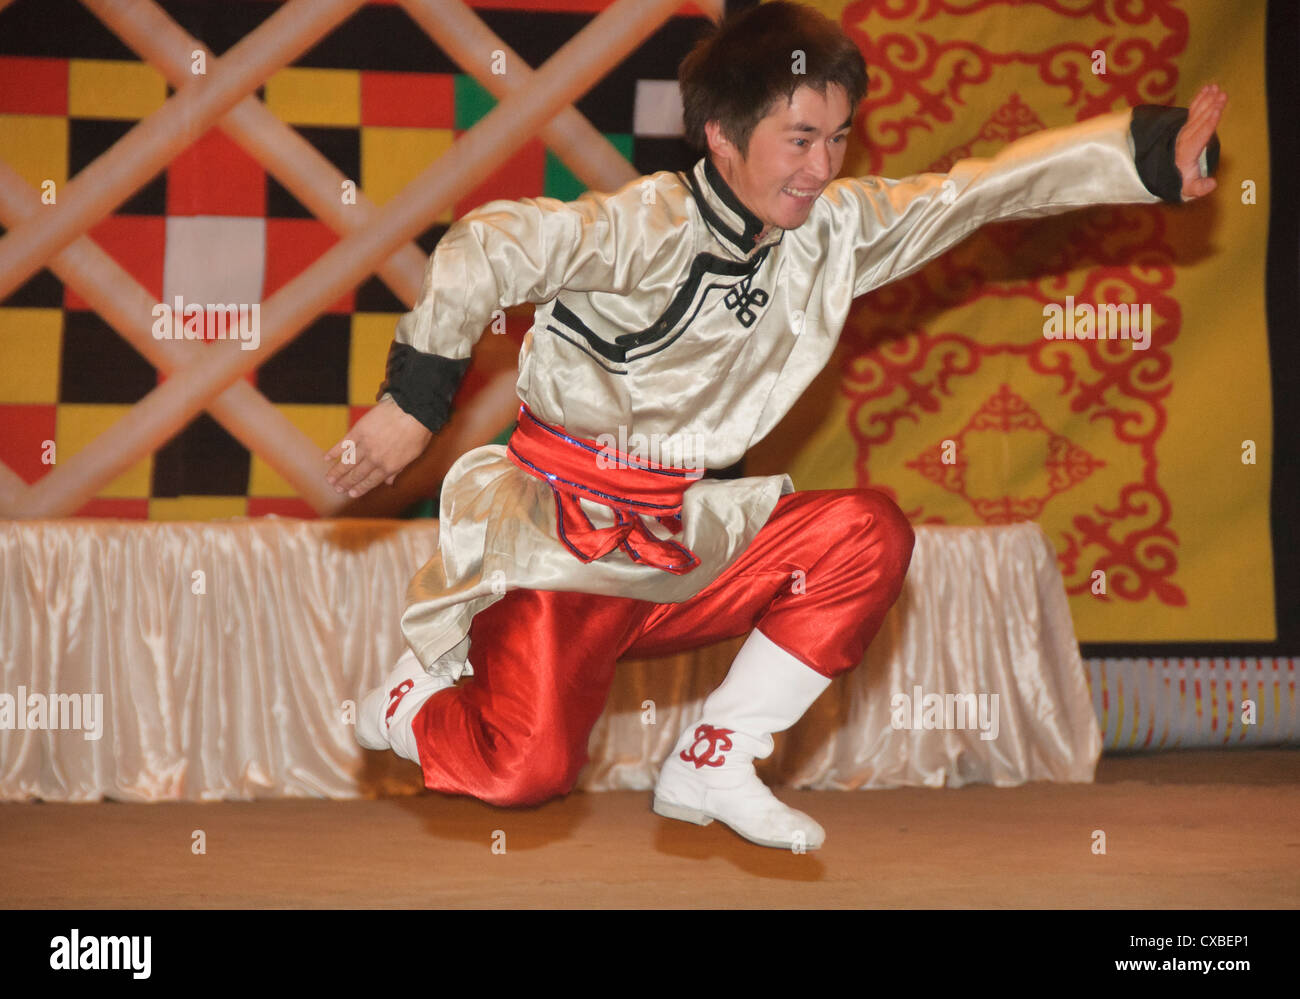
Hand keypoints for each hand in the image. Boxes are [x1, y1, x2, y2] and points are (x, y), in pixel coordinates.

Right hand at [322, 396, 432, 498]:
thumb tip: (389, 483)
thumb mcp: (412, 455)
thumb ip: (398, 469)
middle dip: (346, 483)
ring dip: (337, 472)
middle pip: (357, 474)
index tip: (351, 494)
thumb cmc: (417, 432)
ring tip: (329, 479)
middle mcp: (375, 459)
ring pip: (347, 462)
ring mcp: (365, 445)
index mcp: (389, 466)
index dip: (360, 488)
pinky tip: (326, 458)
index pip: (371, 481)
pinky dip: (334, 451)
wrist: (412, 410)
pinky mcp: (358, 431)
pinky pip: (343, 444)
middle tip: (337, 489)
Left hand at [1176, 83, 1227, 200]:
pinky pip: (1192, 111)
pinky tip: (1208, 88)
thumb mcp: (1188, 189)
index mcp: (1185, 154)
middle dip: (1210, 107)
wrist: (1165, 175)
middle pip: (1198, 122)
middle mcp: (1182, 141)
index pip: (1197, 137)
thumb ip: (1199, 188)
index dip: (1207, 124)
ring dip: (1206, 100)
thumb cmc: (1180, 183)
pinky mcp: (1185, 127)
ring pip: (1195, 114)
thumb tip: (1213, 184)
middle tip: (1221, 94)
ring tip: (1216, 87)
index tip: (1216, 111)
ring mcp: (1183, 132)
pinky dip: (1200, 99)